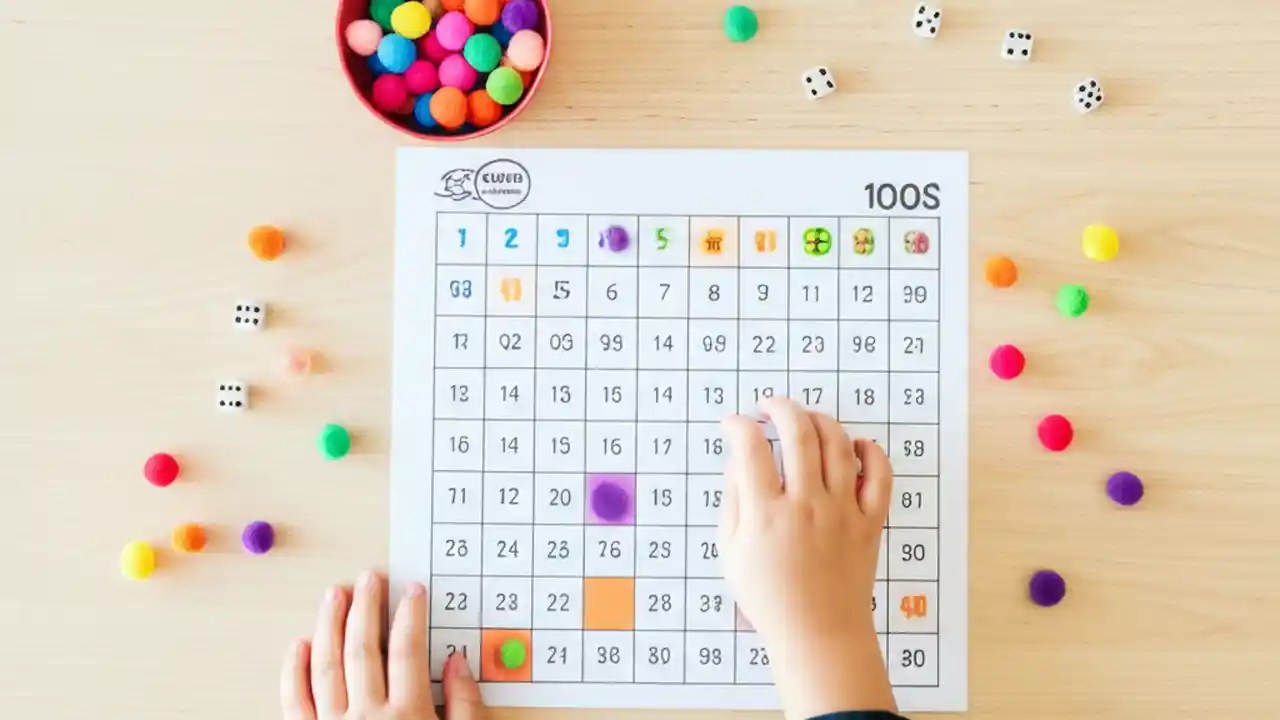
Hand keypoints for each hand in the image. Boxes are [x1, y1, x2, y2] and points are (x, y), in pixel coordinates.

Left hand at [281, 572, 484, 719]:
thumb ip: (465, 706)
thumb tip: (459, 662)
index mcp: (408, 717)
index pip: (407, 651)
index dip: (410, 615)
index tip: (412, 590)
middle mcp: (367, 719)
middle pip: (363, 649)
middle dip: (367, 608)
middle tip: (370, 578)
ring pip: (326, 665)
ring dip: (330, 625)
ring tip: (335, 595)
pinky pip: (294, 702)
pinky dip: (294, 671)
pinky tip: (300, 645)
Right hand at [720, 398, 895, 718]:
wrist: (818, 634)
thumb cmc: (770, 598)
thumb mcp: (731, 553)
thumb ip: (732, 502)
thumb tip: (737, 462)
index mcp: (766, 515)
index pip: (750, 449)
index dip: (737, 426)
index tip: (733, 423)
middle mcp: (806, 506)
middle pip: (798, 434)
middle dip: (781, 407)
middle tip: (770, 406)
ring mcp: (842, 511)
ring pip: (837, 444)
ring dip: (819, 420)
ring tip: (806, 420)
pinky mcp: (869, 522)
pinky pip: (880, 476)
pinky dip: (870, 452)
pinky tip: (856, 445)